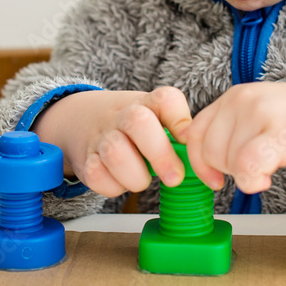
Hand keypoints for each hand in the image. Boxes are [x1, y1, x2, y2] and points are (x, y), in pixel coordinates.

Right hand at [31, 86, 192, 197]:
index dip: (179, 119)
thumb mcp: (155, 119)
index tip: (187, 140)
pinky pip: (97, 175)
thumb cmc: (131, 127)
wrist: (82, 119)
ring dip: (135, 175)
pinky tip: (120, 181)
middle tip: (174, 178)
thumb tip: (204, 164)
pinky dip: (113, 186)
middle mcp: (122, 115)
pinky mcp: (86, 159)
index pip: (166, 100)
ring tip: (142, 180)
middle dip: (160, 154)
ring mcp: (102, 135)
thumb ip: (178, 135)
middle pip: (138, 122)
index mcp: (146, 103)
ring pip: (115, 152)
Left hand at [183, 72, 285, 193]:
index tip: (216, 180)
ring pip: (228, 162)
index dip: (200, 163)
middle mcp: (242, 100)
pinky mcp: (281, 133)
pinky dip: (252, 180)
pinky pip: (248, 165)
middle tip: (256, 168)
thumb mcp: (258, 114)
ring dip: (246, 176)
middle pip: (209, 151)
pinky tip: (266, 179)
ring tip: (269, 167)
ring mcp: (261, 114)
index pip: (194, 134)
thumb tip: (205, 163)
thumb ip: (231, 131)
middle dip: (228, 171)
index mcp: (233, 97)